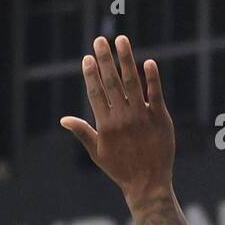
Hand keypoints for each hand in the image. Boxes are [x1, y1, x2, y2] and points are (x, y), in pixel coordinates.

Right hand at [61, 36, 174, 204]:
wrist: (148, 184)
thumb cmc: (120, 169)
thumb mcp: (97, 153)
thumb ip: (82, 132)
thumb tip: (64, 119)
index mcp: (105, 125)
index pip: (95, 93)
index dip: (91, 74)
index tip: (88, 57)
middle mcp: (122, 118)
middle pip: (111, 82)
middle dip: (105, 59)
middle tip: (100, 40)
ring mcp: (142, 117)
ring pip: (132, 82)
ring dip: (126, 59)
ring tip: (121, 40)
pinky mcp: (160, 118)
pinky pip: (155, 94)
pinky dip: (152, 78)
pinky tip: (148, 62)